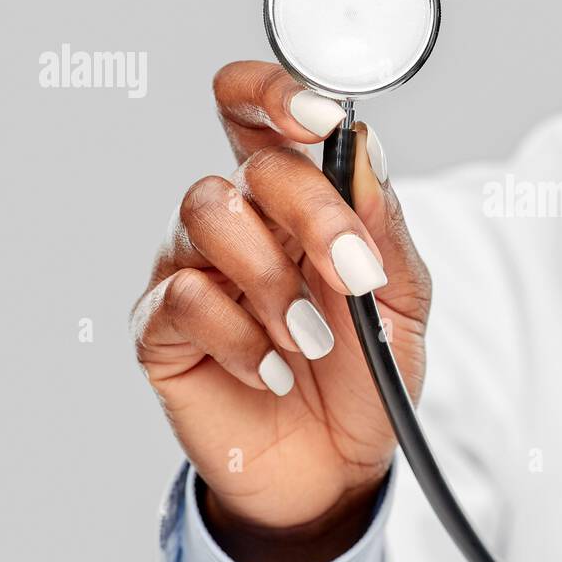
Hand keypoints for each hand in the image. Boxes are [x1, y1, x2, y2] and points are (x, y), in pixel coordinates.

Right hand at [131, 62, 430, 561]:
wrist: (336, 467)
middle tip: (354, 275)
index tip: (322, 120)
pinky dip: (243, 338)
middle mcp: (236, 221)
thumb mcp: (401, 302)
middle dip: (315, 215)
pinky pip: (186, 297)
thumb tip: (365, 146)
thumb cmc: (366, 375)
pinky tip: (274, 373)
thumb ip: (383, 229)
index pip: (253, 111)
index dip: (273, 94)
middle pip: (250, 165)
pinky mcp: (160, 327)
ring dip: (275, 280)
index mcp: (293, 200)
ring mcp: (191, 267)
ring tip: (313, 341)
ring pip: (209, 214)